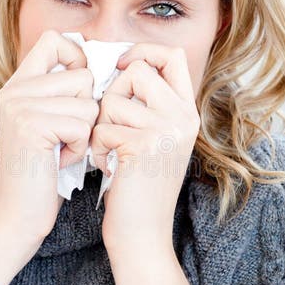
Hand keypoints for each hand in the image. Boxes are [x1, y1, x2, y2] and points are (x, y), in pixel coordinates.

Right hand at [0, 29, 98, 243]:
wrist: (18, 216)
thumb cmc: (45, 174)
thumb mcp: (53, 124)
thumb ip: (64, 94)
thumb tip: (102, 64)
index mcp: (18, 84)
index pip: (55, 40)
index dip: (78, 59)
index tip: (81, 92)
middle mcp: (15, 89)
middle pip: (82, 75)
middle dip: (88, 110)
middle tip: (66, 137)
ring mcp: (20, 105)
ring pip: (88, 102)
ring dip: (85, 133)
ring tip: (62, 151)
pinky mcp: (31, 125)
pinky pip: (83, 124)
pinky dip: (80, 148)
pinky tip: (60, 161)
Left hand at [89, 43, 200, 254]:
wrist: (142, 233)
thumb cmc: (137, 186)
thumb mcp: (153, 138)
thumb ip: (147, 104)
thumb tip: (121, 65)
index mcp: (187, 111)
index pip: (173, 55)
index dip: (143, 51)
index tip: (121, 66)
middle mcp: (184, 117)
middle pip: (138, 70)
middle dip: (112, 94)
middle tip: (111, 126)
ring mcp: (168, 130)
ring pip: (114, 99)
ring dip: (101, 125)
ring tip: (111, 151)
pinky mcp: (145, 145)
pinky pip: (103, 128)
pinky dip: (96, 148)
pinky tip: (108, 167)